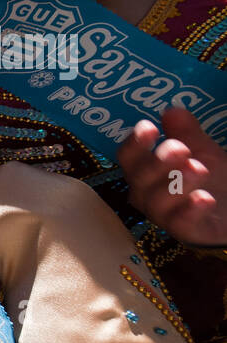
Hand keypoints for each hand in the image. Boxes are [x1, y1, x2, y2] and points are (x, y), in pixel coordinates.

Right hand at [116, 107, 226, 246]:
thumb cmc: (213, 179)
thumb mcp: (202, 150)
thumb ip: (186, 132)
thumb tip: (171, 110)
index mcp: (145, 170)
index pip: (128, 156)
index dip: (135, 142)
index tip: (149, 128)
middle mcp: (147, 193)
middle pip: (140, 178)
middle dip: (158, 162)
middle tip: (180, 149)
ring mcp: (164, 215)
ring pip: (156, 202)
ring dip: (176, 183)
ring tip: (199, 169)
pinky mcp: (186, 232)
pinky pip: (180, 224)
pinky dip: (191, 210)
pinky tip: (205, 198)